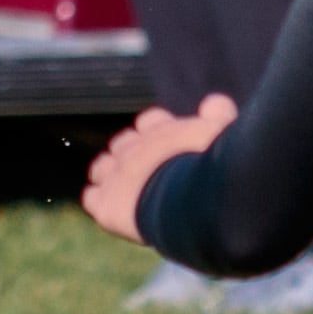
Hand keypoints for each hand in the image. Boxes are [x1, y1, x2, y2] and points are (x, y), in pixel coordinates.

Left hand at [80, 94, 234, 245]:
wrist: (189, 199)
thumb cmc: (212, 165)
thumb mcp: (221, 133)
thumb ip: (217, 116)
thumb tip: (214, 103)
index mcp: (159, 130)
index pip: (151, 121)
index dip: (158, 132)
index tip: (170, 146)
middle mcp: (132, 148)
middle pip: (122, 143)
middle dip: (132, 154)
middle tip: (149, 173)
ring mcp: (115, 175)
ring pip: (102, 167)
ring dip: (110, 175)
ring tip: (127, 192)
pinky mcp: (105, 205)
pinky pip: (91, 198)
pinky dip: (99, 202)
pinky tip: (114, 211)